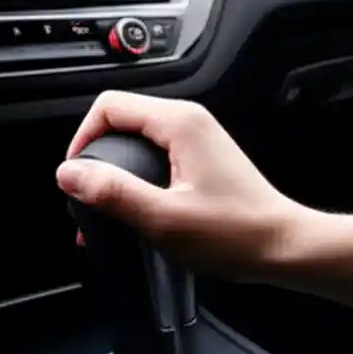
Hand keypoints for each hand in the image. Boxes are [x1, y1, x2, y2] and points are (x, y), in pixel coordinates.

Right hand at [56, 91, 309, 280]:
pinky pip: (156, 158)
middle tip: (90, 200)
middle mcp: (190, 122)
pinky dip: (139, 181)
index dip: (83, 140)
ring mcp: (198, 140)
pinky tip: (136, 213)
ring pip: (138, 142)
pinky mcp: (202, 160)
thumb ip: (113, 192)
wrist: (283, 247)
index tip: (77, 179)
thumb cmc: (235, 234)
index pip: (109, 106)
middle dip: (98, 159)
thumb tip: (69, 174)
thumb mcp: (164, 218)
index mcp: (180, 123)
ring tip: (109, 214)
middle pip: (122, 122)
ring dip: (117, 174)